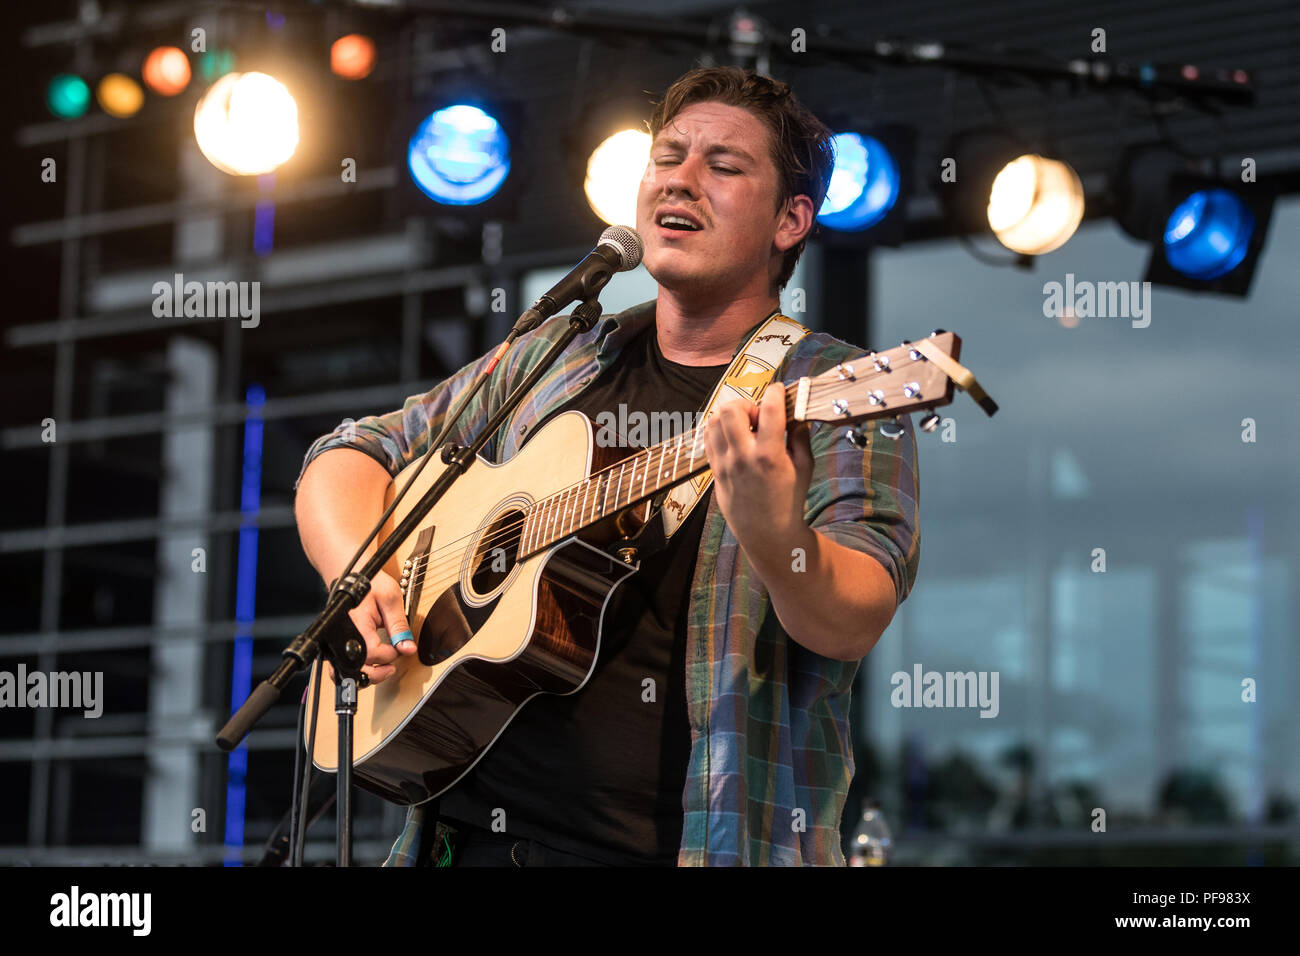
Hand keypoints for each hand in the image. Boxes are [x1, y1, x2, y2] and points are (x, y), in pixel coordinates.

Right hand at [336, 570, 417, 683]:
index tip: (400, 648)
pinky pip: (343, 664)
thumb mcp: (391, 598)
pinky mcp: (338, 643)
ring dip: (365, 674)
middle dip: (377, 674)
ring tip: (382, 669)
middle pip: (355, 669)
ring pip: (345, 671)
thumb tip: (407, 648)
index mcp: (356, 624)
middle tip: (391, 668)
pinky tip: (371, 663)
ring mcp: (337, 641)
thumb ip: (399, 626)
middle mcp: (342, 635)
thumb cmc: (370, 583)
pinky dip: (357, 668)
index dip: (390, 655)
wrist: (351, 573)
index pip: (373, 653)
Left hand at [704, 382, 813, 549]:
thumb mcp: (805, 468)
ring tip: (745, 427)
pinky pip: (708, 436)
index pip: (769, 409)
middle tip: (758, 417)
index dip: (775, 392)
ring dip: (731, 415)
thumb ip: (801, 437)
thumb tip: (798, 413)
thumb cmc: (788, 501)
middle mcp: (743, 457)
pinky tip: (735, 437)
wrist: (766, 533)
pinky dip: (720, 429)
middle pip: (731, 409)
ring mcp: (724, 464)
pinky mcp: (714, 470)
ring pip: (714, 420)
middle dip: (747, 403)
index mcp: (769, 456)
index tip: (779, 391)